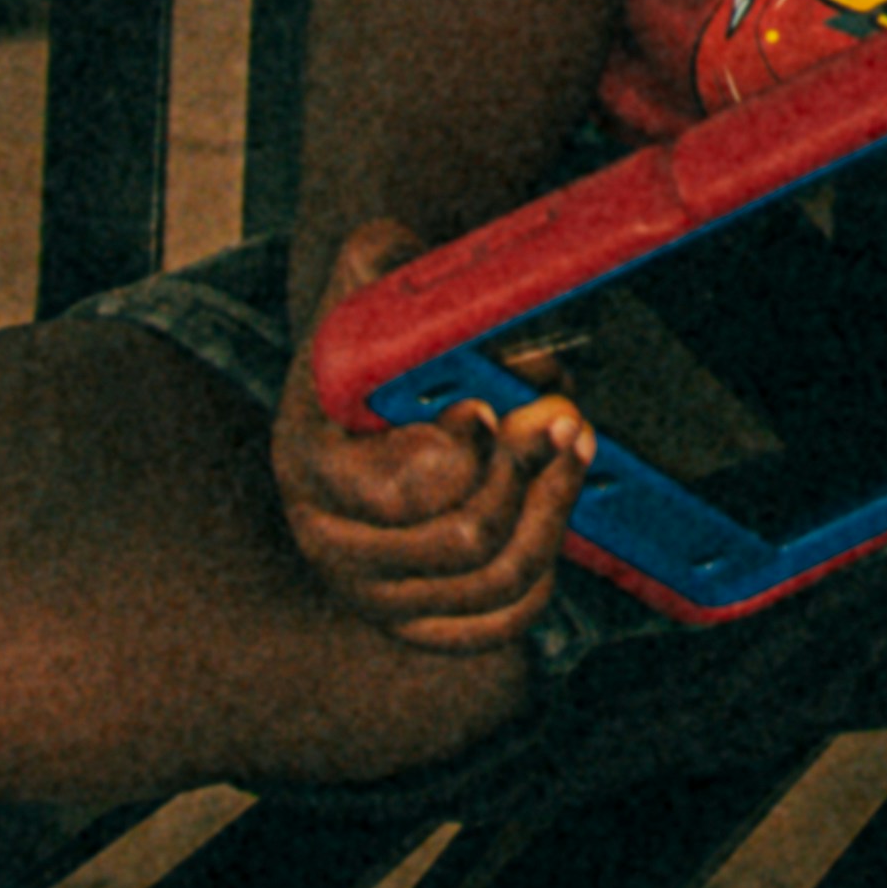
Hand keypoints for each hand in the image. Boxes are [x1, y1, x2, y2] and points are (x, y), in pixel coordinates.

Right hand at [268, 247, 586, 668]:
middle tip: (568, 419)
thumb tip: (429, 278)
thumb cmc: (385, 328)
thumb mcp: (370, 276)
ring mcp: (376, 590)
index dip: (460, 457)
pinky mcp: (423, 618)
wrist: (380, 383)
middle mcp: (330, 540)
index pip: (394, 492)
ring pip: (495, 581)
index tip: (493, 411)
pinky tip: (559, 503)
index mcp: (308, 462)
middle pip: (461, 543)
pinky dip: (547, 568)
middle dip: (528, 476)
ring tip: (578, 445)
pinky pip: (502, 621)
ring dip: (555, 511)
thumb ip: (386, 266)